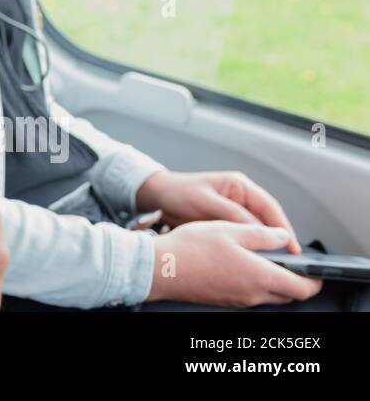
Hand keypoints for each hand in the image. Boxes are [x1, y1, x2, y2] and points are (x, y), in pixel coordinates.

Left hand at [136, 170, 300, 253]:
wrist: (158, 197)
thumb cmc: (179, 193)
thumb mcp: (205, 202)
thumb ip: (231, 213)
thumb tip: (258, 229)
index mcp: (239, 186)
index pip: (270, 207)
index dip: (283, 228)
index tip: (292, 247)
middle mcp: (241, 198)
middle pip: (268, 221)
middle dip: (279, 240)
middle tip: (289, 261)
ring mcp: (235, 211)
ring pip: (258, 231)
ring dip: (266, 246)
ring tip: (275, 264)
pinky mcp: (227, 224)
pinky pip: (245, 237)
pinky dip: (251, 248)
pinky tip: (254, 261)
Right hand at [147, 221, 322, 306]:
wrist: (159, 268)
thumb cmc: (191, 249)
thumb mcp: (230, 229)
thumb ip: (262, 234)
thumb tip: (282, 236)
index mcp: (260, 276)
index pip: (302, 288)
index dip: (314, 280)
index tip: (315, 271)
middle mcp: (253, 294)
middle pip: (288, 294)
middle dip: (295, 281)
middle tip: (289, 261)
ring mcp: (237, 299)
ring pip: (268, 295)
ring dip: (273, 280)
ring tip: (260, 257)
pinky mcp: (224, 300)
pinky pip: (249, 294)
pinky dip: (254, 282)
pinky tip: (238, 264)